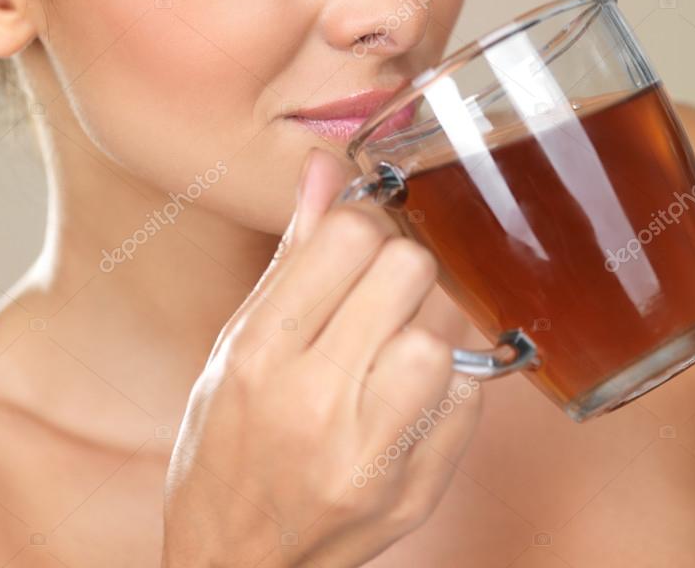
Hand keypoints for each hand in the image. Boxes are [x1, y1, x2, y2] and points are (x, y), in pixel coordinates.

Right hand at [161, 146, 481, 566]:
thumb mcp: (238, 342)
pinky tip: (411, 393)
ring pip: (444, 334)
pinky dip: (449, 383)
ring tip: (393, 345)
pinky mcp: (416, 491)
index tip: (357, 244)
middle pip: (409, 271)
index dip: (361, 226)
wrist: (238, 564)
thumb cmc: (226, 445)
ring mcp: (371, 454)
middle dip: (399, 266)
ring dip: (426, 324)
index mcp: (262, 354)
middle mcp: (315, 402)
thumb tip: (326, 166)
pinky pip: (468, 399)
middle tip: (379, 293)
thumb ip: (293, 254)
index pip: (348, 236)